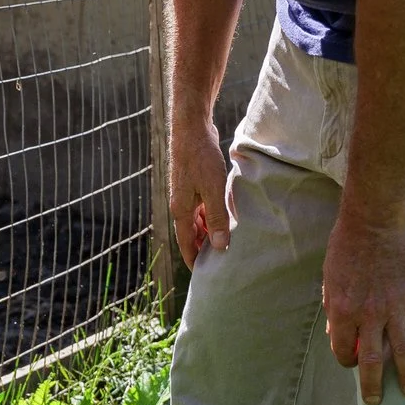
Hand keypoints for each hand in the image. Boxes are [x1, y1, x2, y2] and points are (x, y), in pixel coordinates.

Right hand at [170, 118, 231, 265]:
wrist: (191, 129)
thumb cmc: (201, 157)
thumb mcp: (212, 189)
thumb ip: (217, 218)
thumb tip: (220, 245)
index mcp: (180, 210)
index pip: (186, 243)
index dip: (194, 259)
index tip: (204, 275)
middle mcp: (180, 204)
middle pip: (191, 234)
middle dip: (202, 248)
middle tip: (220, 262)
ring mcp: (185, 194)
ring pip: (197, 221)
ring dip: (208, 231)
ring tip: (225, 242)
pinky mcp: (193, 184)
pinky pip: (201, 208)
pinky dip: (210, 216)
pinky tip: (223, 217)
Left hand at [322, 209, 404, 403]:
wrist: (374, 222)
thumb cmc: (345, 247)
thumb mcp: (329, 278)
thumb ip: (332, 306)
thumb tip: (334, 331)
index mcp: (341, 311)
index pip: (342, 349)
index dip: (346, 361)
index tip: (352, 364)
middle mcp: (367, 315)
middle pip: (372, 360)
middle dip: (373, 384)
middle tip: (376, 402)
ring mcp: (393, 307)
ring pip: (402, 350)